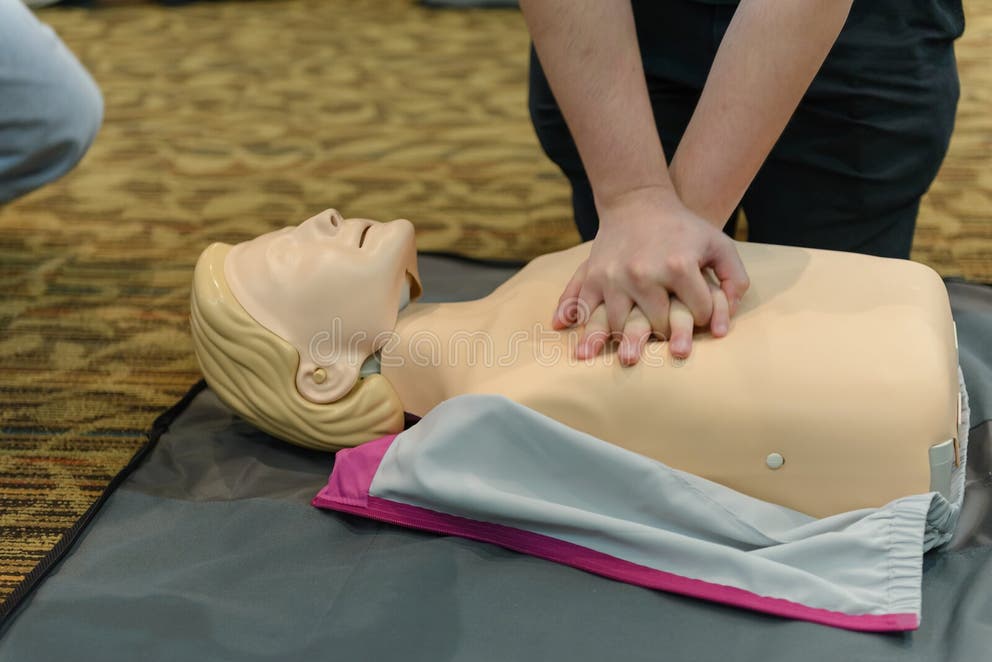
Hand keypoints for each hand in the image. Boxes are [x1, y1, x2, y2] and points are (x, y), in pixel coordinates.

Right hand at [552, 187, 748, 362]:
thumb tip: (723, 329)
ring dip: (631, 338)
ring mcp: (615, 277)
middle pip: (660, 325)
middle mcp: (644, 274)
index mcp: (679, 266)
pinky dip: (587, 332)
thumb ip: (734, 280)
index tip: (700, 312)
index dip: (705, 316)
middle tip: (670, 331)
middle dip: (669, 331)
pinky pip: (588, 312)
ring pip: (623, 327)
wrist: (638, 202)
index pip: (699, 312)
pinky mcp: (593, 277)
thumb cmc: (683, 228)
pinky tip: (587, 351)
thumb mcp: (718, 244)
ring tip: (636, 344)